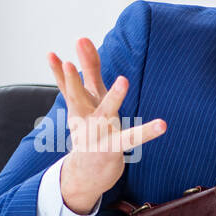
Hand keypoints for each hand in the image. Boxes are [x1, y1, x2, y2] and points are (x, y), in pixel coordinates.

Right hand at [47, 37, 166, 213]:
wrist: (86, 173)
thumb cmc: (90, 129)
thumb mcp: (86, 100)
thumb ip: (85, 72)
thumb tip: (76, 42)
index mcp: (78, 107)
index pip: (68, 85)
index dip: (61, 72)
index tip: (54, 54)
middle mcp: (84, 119)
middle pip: (76, 96)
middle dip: (70, 81)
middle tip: (66, 64)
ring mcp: (97, 133)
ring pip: (105, 112)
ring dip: (114, 96)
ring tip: (123, 79)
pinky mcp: (113, 147)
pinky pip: (132, 138)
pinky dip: (147, 131)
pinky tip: (162, 124)